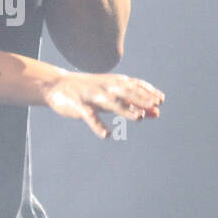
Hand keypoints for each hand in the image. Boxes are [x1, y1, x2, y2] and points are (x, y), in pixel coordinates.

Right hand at [44, 71, 164, 138]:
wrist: (57, 86)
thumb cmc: (90, 92)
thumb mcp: (112, 97)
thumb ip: (134, 105)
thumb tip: (157, 113)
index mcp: (114, 82)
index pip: (135, 85)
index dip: (148, 92)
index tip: (161, 100)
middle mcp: (105, 87)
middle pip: (126, 92)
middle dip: (141, 98)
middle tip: (155, 105)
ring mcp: (93, 96)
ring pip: (111, 102)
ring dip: (125, 109)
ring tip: (139, 117)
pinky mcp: (80, 106)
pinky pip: (90, 116)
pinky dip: (98, 125)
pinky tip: (106, 134)